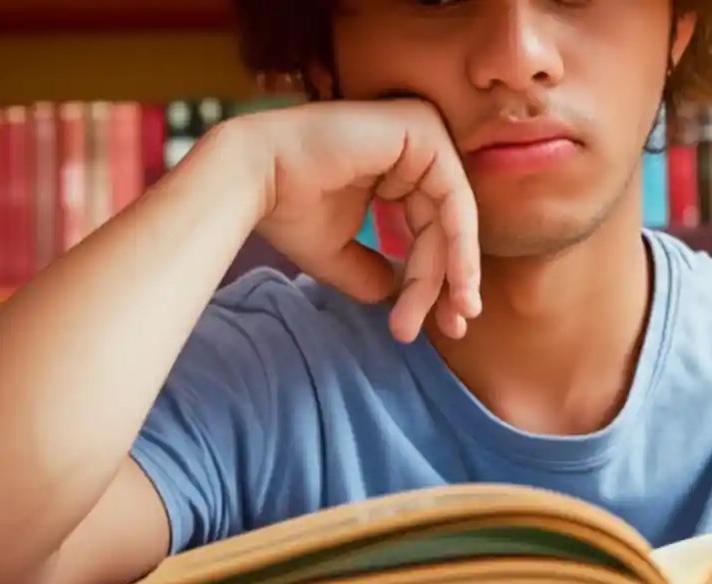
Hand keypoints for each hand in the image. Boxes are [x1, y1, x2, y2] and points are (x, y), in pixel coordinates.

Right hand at [237, 98, 480, 342]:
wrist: (252, 178)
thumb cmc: (285, 207)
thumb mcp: (338, 252)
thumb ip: (370, 272)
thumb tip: (392, 292)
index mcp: (395, 165)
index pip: (430, 226)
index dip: (436, 278)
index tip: (445, 326)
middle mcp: (413, 143)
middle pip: (446, 223)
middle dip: (451, 280)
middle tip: (455, 327)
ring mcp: (421, 130)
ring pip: (454, 216)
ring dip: (453, 272)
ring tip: (448, 319)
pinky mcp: (423, 128)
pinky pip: (455, 197)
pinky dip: (459, 245)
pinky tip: (455, 287)